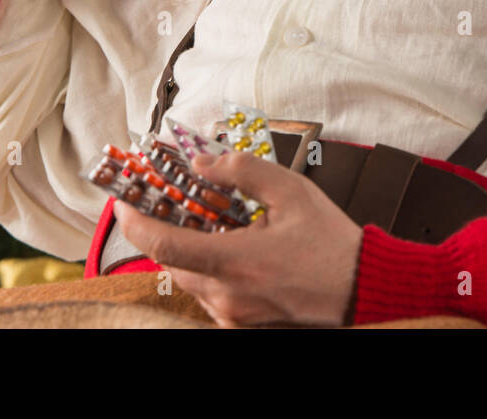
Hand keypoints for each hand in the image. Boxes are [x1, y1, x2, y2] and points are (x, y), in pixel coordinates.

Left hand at [113, 151, 363, 326]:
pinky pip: (210, 293)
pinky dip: (210, 269)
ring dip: (190, 250)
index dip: (134, 221)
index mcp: (234, 261)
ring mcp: (233, 313)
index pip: (161, 245)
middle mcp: (227, 294)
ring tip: (213, 223)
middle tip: (173, 203)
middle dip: (166, 230)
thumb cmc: (332, 244)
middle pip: (170, 261)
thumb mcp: (291, 191)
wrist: (363, 287)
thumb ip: (242, 171)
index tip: (123, 201)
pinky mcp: (242, 323)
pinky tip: (233, 248)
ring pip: (189, 278)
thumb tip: (205, 163)